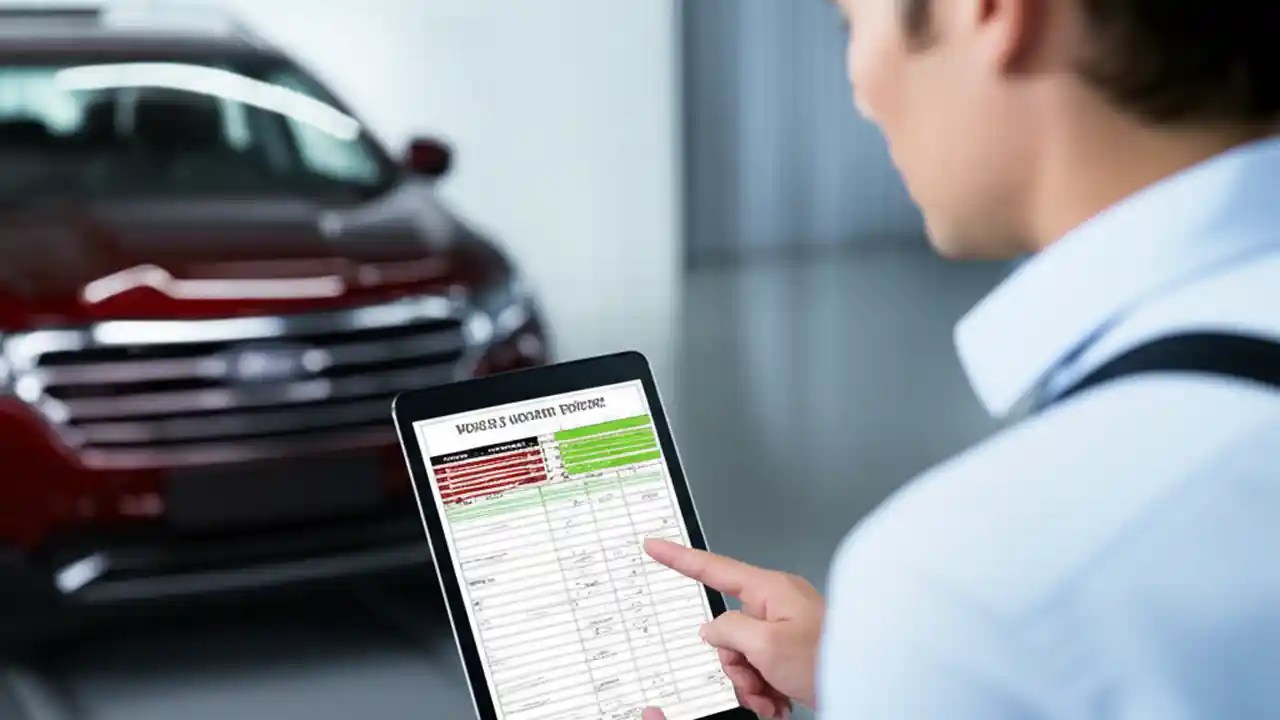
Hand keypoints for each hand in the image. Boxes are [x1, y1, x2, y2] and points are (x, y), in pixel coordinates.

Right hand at [644, 538, 824, 715]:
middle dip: (734, 664)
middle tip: (756, 681)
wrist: (867, 683)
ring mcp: (785, 627)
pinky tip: (780, 699)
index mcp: (770, 590)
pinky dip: (766, 688)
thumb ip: (728, 630)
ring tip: (773, 695)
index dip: (678, 557)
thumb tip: (712, 629)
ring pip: (742, 654)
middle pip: (727, 629)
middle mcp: (777, 604)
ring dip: (751, 682)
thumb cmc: (829, 659)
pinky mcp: (792, 649)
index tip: (654, 546)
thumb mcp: (766, 646)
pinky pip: (761, 666)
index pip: (713, 567)